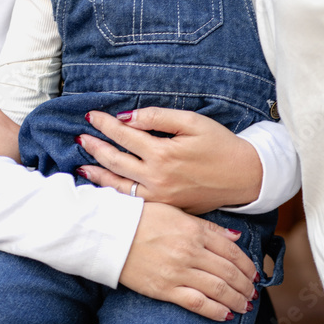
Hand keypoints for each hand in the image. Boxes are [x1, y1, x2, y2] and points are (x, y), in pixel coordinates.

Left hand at [77, 108, 261, 214]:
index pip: (124, 135)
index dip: (105, 124)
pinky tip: (105, 187)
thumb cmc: (219, 145)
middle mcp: (157, 178)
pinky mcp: (165, 207)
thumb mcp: (192, 122)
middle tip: (80, 137)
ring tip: (81, 165)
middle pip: (115, 161)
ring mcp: (159, 197)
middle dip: (95, 147)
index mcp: (163, 154)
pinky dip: (116, 193)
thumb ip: (157, 118)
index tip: (92, 115)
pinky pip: (133, 201)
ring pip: (119, 186)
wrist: (244, 176)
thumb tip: (127, 117)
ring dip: (98, 174)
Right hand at [119, 202, 258, 320]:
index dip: (247, 264)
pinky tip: (225, 315)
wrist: (108, 232)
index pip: (231, 250)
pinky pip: (197, 303)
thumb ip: (207, 226)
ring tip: (245, 305)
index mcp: (194, 230)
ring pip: (218, 289)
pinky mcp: (165, 289)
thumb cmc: (140, 218)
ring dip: (236, 299)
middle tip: (253, 292)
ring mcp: (178, 271)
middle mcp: (190, 251)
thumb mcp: (175, 212)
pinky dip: (215, 311)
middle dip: (246, 284)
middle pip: (229, 271)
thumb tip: (236, 236)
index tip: (254, 273)